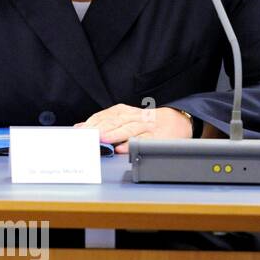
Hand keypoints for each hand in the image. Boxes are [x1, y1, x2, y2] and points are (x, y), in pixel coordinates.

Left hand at [75, 104, 191, 153]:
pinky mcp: (157, 137)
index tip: (82, 129)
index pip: (107, 115)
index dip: (94, 122)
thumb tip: (81, 127)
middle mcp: (136, 117)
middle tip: (89, 135)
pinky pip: (144, 140)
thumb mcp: (125, 118)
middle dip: (101, 128)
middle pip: (116, 121)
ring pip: (129, 128)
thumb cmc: (147, 122)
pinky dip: (132, 143)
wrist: (178, 121)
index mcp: (126, 111)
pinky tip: (122, 148)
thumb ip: (105, 122)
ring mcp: (147, 127)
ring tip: (103, 139)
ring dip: (115, 134)